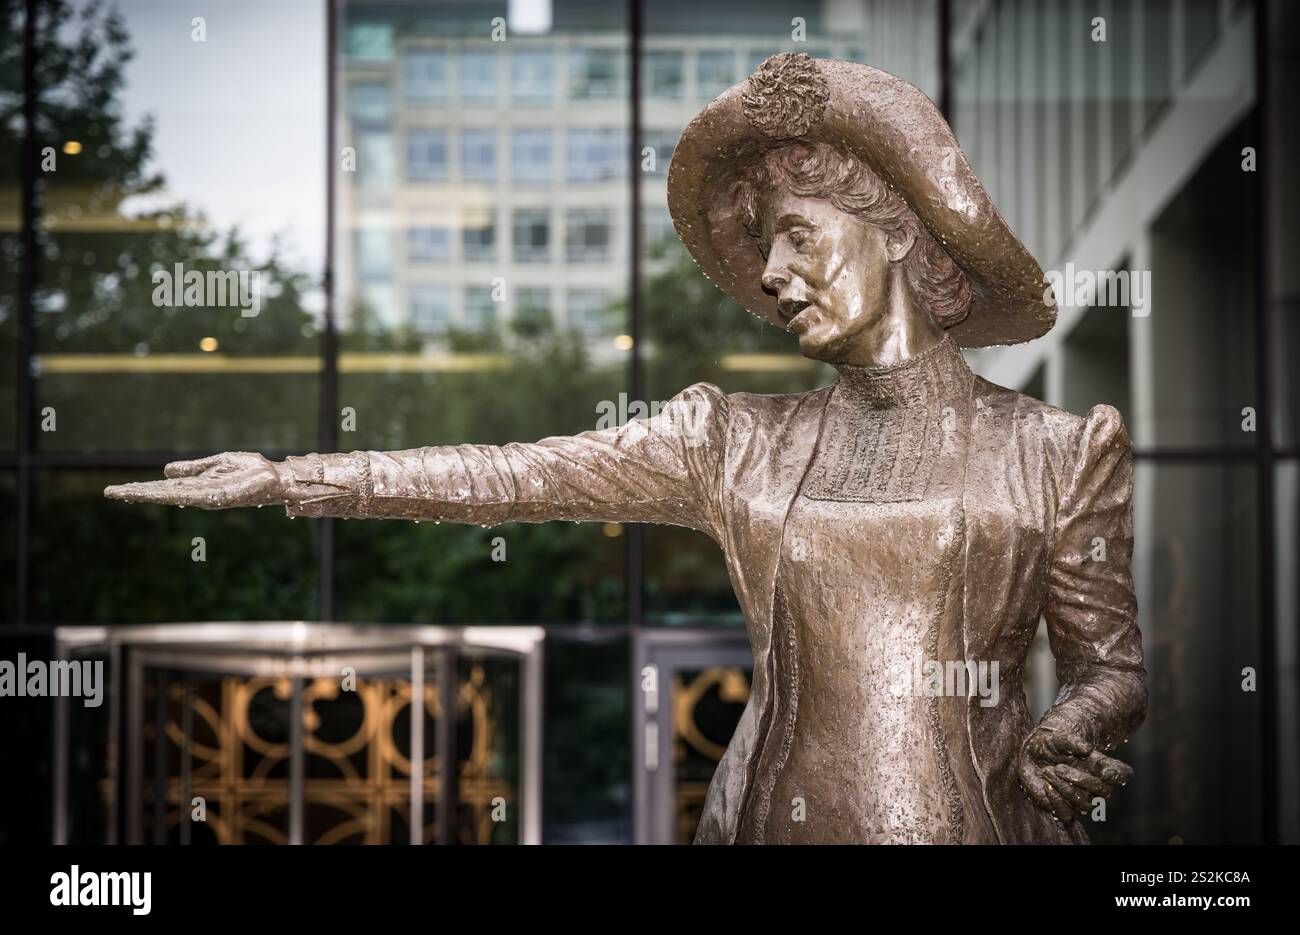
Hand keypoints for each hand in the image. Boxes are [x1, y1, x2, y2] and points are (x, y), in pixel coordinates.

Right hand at [104, 452, 287, 509]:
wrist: (275, 477)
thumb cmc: (251, 471)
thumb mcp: (217, 464)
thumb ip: (193, 469)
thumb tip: (166, 471)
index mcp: (198, 486)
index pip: (165, 489)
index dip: (142, 489)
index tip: (118, 489)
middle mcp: (199, 494)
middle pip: (162, 494)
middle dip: (136, 493)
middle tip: (109, 492)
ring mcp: (206, 496)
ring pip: (170, 495)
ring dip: (147, 494)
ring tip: (122, 492)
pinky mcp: (218, 495)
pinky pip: (190, 494)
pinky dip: (172, 492)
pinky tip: (155, 490)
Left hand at [1017, 725, 1133, 822]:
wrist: (1032, 753)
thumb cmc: (1051, 744)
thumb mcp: (1059, 737)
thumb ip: (1073, 742)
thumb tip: (1087, 750)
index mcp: (1100, 766)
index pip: (1122, 773)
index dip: (1119, 775)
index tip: (1107, 772)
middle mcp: (1094, 784)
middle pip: (1104, 791)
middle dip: (1081, 780)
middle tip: (1058, 767)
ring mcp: (1081, 797)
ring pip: (1084, 804)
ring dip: (1065, 788)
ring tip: (1047, 771)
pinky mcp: (1063, 807)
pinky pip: (1066, 814)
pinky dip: (1057, 801)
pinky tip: (1046, 785)